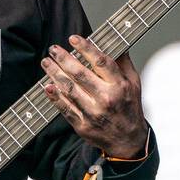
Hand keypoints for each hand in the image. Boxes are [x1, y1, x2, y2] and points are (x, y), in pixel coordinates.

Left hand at [41, 35, 147, 158]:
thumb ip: (123, 63)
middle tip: (53, 49)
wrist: (128, 140)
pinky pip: (65, 108)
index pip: (100, 62)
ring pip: (69, 89)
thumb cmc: (130, 108)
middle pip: (80, 74)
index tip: (73, 39)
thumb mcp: (134, 83)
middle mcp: (106, 98)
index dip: (85, 48)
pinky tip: (47, 86)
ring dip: (54, 74)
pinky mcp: (82, 125)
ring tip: (46, 63)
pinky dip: (54, 97)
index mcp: (119, 86)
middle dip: (63, 59)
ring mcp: (93, 113)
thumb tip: (115, 42)